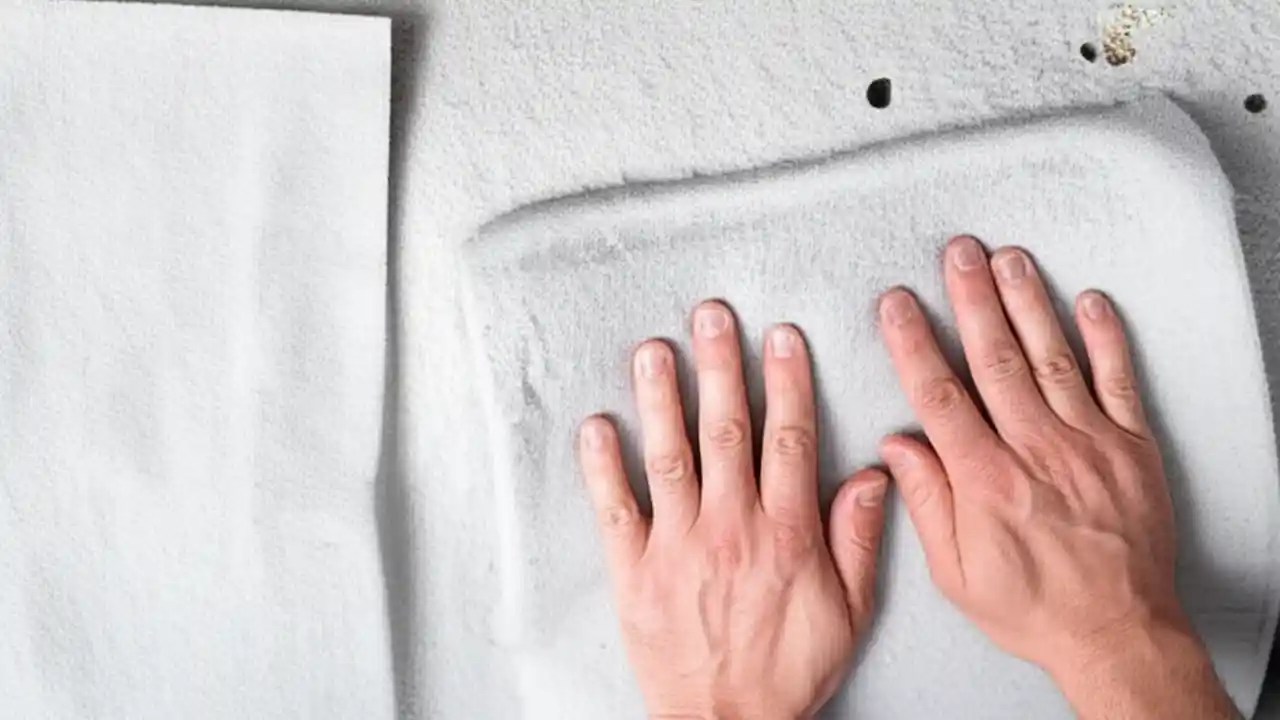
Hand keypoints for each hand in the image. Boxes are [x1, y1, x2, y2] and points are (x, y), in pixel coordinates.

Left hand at [578, 301, 888, 719]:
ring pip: (669, 455)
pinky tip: (598, 425)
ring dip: (660, 398)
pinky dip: (603, 466)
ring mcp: (677, 546)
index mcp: (785, 534)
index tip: (780, 337)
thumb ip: (859, 540)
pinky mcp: (633, 570)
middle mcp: (730, 528)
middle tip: (711, 317)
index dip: (786, 383)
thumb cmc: (788, 671)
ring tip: (654, 351)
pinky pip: (615, 508)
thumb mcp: (848, 612)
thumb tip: (874, 474)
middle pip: (726, 431)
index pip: (789, 440)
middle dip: (719, 367)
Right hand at [877, 236, 1236, 718]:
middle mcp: (1035, 451)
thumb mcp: (956, 573)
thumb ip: (926, 503)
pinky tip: (1088, 300)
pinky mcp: (1131, 447)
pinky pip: (1118, 381)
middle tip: (957, 253)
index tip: (896, 304)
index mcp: (985, 481)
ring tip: (1008, 258)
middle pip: (995, 359)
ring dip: (1027, 303)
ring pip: (1051, 358)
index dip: (914, 344)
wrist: (1118, 633)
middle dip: (972, 299)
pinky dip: (1105, 338)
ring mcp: (1088, 443)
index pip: (940, 395)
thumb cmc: (1033, 608)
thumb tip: (897, 446)